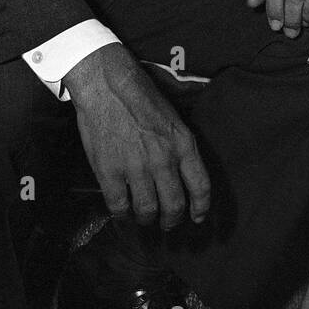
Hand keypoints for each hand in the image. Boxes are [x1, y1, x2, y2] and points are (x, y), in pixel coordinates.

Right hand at [65, 42, 209, 230]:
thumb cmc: (141, 97)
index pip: (201, 186)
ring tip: (144, 218)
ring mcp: (136, 168)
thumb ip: (179, 147)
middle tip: (167, 224)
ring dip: (147, 219)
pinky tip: (122, 213)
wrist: (108, 85)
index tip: (197, 217)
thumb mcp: (173, 119)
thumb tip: (182, 175)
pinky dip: (122, 215)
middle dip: (172, 220)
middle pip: (174, 205)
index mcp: (183, 144)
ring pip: (147, 210)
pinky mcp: (110, 172)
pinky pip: (119, 207)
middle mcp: (163, 159)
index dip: (201, 207)